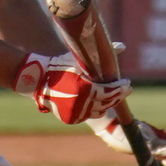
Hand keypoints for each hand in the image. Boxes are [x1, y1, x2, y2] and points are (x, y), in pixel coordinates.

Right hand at [12, 51, 130, 123]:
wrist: (38, 79)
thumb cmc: (61, 66)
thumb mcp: (80, 59)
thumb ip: (102, 54)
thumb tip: (122, 46)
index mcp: (87, 89)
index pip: (111, 91)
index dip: (121, 88)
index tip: (127, 83)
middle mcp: (83, 104)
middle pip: (108, 102)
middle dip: (118, 95)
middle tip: (125, 90)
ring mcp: (76, 113)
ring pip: (99, 111)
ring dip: (107, 104)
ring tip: (111, 96)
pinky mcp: (71, 119)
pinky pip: (87, 116)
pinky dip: (94, 109)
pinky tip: (98, 103)